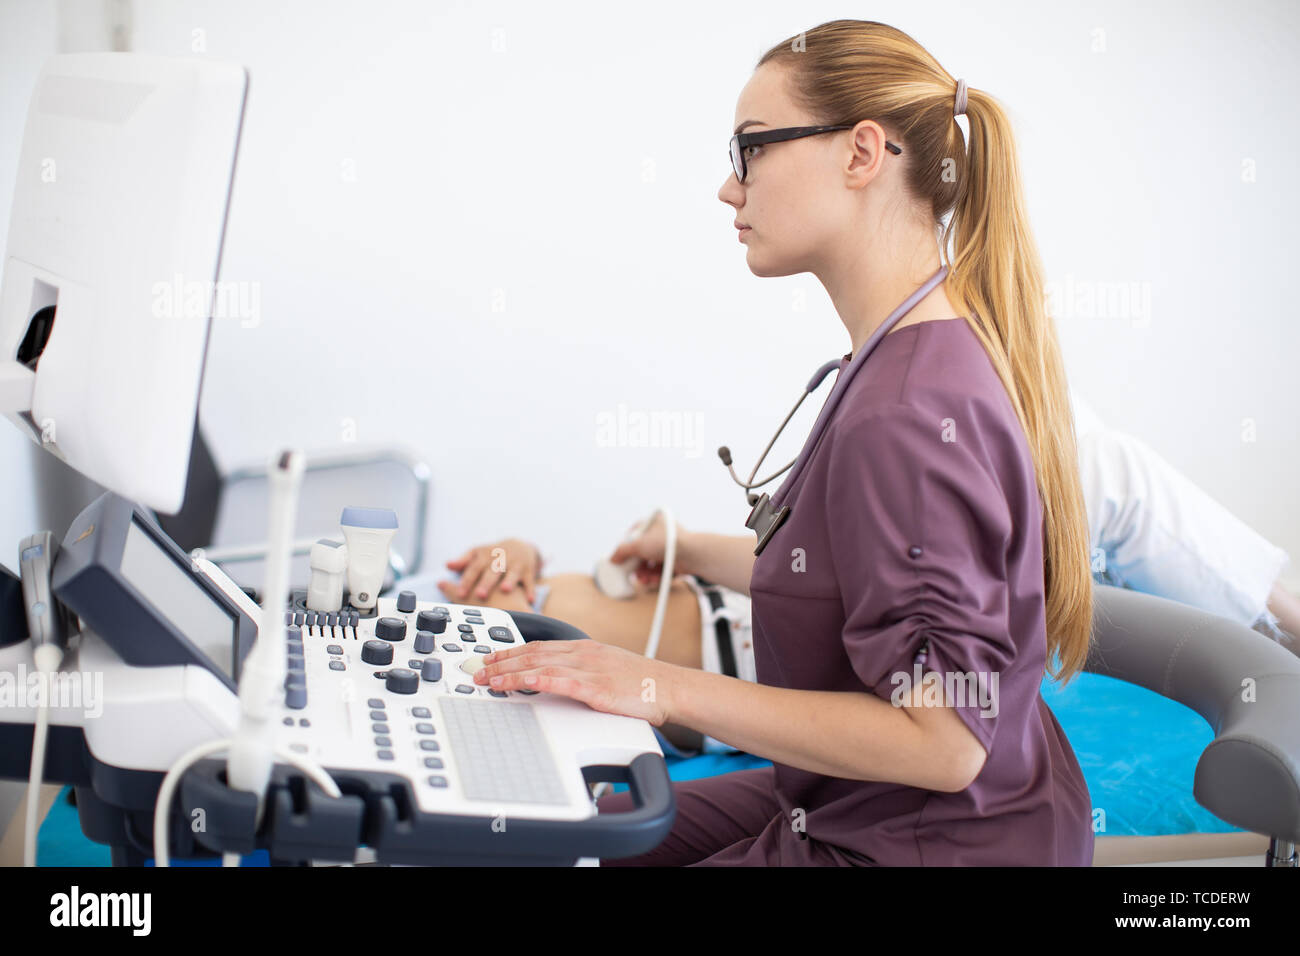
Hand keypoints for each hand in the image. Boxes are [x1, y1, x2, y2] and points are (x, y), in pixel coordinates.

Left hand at [440, 538, 542, 603]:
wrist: (520, 546)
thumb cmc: (493, 555)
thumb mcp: (478, 555)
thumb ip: (463, 562)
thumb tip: (447, 565)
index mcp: (486, 555)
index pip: (474, 567)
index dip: (467, 580)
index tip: (460, 593)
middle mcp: (501, 558)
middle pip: (492, 570)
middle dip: (486, 583)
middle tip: (480, 595)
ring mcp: (515, 563)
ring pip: (512, 572)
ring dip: (509, 581)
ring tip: (505, 590)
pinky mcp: (528, 570)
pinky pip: (530, 580)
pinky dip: (530, 590)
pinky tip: (529, 599)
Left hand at [473, 639, 674, 726]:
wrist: (671, 688)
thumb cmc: (643, 683)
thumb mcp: (607, 669)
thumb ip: (582, 672)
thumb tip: (559, 680)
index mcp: (585, 648)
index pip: (539, 646)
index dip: (511, 651)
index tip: (490, 657)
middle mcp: (583, 654)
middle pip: (532, 654)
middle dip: (501, 662)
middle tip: (477, 670)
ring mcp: (589, 670)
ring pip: (540, 666)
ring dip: (509, 673)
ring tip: (487, 680)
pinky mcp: (596, 689)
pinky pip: (560, 682)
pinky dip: (536, 680)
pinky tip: (519, 683)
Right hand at [607, 513, 690, 592]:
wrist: (693, 554)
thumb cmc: (667, 543)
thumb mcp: (638, 545)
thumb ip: (622, 551)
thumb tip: (613, 558)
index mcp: (653, 522)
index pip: (634, 535)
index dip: (627, 549)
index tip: (621, 560)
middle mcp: (662, 534)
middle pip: (643, 552)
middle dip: (637, 566)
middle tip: (633, 575)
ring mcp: (671, 547)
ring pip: (653, 562)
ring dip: (646, 573)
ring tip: (643, 580)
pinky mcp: (678, 560)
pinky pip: (663, 569)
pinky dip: (657, 576)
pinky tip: (653, 581)